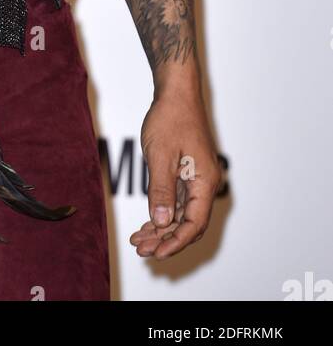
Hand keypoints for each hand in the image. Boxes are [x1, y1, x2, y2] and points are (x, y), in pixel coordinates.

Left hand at [131, 88, 221, 259]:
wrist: (176, 92)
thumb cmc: (170, 118)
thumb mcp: (161, 155)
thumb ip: (162, 190)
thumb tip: (162, 222)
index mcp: (205, 181)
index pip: (194, 224)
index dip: (175, 242)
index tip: (156, 253)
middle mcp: (205, 184)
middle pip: (189, 223)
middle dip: (166, 239)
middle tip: (141, 250)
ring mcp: (197, 179)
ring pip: (182, 214)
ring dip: (162, 228)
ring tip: (139, 240)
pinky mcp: (188, 172)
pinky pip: (179, 201)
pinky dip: (164, 213)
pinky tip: (149, 223)